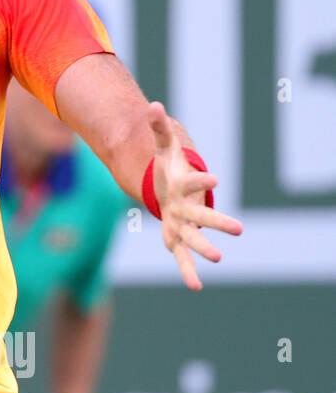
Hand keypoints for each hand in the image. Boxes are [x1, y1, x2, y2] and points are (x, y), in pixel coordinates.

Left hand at [148, 101, 243, 290]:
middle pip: (203, 215)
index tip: (215, 180)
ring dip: (204, 248)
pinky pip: (180, 256)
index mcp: (186, 184)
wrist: (170, 186)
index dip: (202, 180)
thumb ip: (158, 127)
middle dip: (218, 222)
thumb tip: (152, 106)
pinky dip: (187, 270)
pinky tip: (195, 287)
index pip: (195, 181)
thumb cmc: (169, 166)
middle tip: (239, 229)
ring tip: (218, 259)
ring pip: (194, 238)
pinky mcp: (175, 236)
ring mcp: (182, 223)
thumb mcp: (162, 146)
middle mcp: (188, 206)